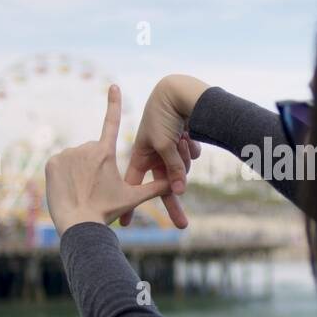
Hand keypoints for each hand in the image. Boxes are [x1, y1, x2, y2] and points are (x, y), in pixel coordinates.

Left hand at [45, 85, 170, 235]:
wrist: (79, 224)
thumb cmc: (106, 211)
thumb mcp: (132, 198)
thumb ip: (154, 188)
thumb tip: (176, 185)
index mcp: (106, 153)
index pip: (112, 122)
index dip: (114, 103)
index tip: (113, 85)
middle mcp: (87, 148)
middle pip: (92, 152)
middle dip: (94, 166)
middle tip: (96, 189)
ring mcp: (67, 154)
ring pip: (76, 159)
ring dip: (79, 171)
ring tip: (82, 191)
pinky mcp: (52, 162)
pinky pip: (59, 165)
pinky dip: (63, 175)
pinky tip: (67, 188)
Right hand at [120, 74, 208, 228]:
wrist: (177, 91)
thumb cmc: (163, 115)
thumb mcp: (164, 145)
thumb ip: (173, 169)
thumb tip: (180, 193)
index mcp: (141, 155)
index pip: (133, 186)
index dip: (130, 205)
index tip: (125, 224)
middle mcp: (155, 155)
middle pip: (165, 185)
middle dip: (175, 204)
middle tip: (182, 225)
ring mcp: (170, 150)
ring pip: (182, 169)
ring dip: (184, 158)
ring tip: (182, 139)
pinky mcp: (183, 143)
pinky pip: (191, 156)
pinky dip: (192, 148)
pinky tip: (189, 134)